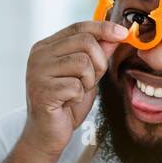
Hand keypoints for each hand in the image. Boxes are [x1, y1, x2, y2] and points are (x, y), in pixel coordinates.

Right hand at [23, 20, 127, 156]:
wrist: (48, 135)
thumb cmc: (66, 105)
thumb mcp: (87, 76)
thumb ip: (98, 55)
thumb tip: (116, 34)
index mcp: (47, 47)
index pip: (79, 27)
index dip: (103, 28)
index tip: (124, 33)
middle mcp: (39, 55)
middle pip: (85, 42)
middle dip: (98, 62)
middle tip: (90, 81)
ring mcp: (37, 72)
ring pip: (83, 63)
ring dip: (88, 81)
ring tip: (76, 93)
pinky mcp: (42, 90)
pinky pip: (75, 86)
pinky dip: (78, 97)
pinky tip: (67, 104)